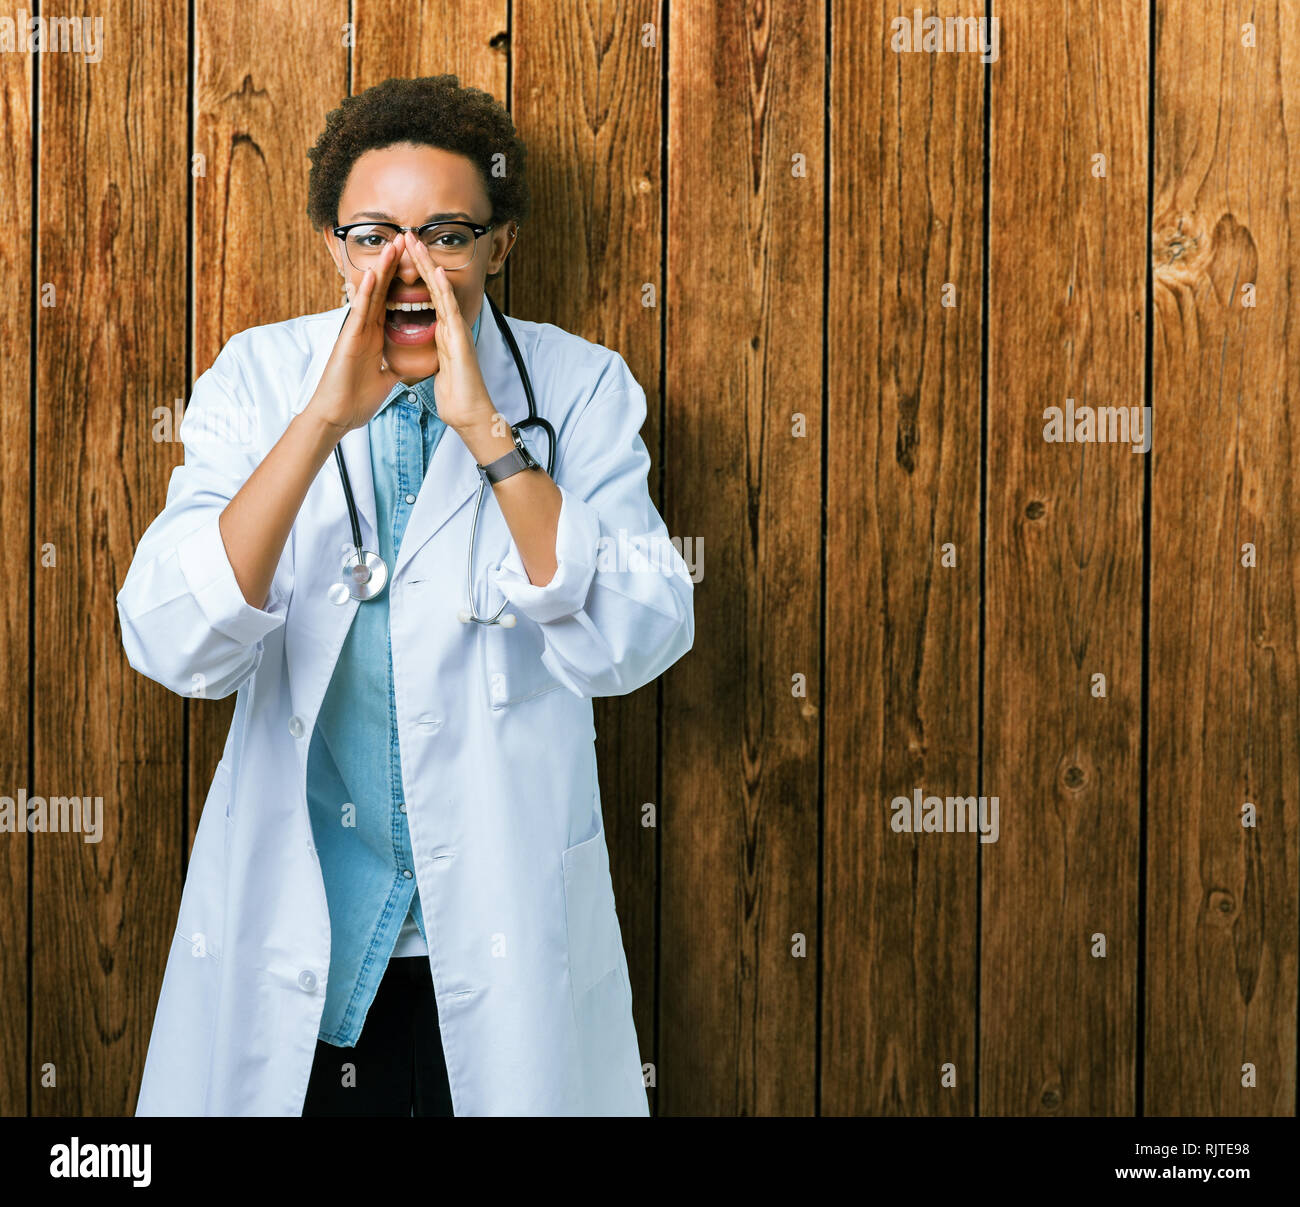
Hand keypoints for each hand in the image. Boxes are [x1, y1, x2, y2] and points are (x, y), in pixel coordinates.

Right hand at [303, 240, 402, 434]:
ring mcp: (354, 332)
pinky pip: (358, 313)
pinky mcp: (347, 340)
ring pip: (369, 295)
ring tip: (391, 246)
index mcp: (373, 336)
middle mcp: (364, 329)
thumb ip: (393, 367)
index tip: (411, 262)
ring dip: (380, 270)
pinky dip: (364, 294)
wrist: (338, 416)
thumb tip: (405, 365)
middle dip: (391, 266)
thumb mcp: (385, 379)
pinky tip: (371, 276)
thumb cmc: (356, 399)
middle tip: (402, 240)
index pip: (389, 302)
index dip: (398, 281)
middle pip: (380, 291)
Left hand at [402, 232, 497, 432]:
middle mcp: (451, 326)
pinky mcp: (459, 337)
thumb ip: (435, 356)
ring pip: (440, 290)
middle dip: (420, 261)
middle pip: (434, 286)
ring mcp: (456, 329)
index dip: (416, 275)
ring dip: (427, 265)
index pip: (428, 297)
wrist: (469, 413)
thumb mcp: (439, 370)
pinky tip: (435, 270)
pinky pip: (449, 308)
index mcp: (443, 332)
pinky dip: (443, 288)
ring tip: (415, 242)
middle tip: (408, 236)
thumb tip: (428, 352)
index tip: (403, 255)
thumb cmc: (456, 397)